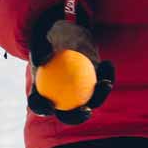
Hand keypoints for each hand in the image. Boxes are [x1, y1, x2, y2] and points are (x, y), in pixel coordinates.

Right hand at [26, 9, 115, 123]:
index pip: (39, 105)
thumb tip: (42, 60)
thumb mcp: (40, 37)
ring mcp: (79, 92)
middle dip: (77, 117)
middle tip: (86, 110)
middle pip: (68, 113)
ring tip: (105, 84)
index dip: (42, 109)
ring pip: (90, 100)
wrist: (61, 29)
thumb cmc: (46, 35)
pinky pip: (101, 81)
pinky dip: (106, 74)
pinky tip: (107, 64)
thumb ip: (39, 48)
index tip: (50, 105)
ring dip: (100, 95)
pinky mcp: (94, 82)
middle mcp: (61, 97)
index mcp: (42, 92)